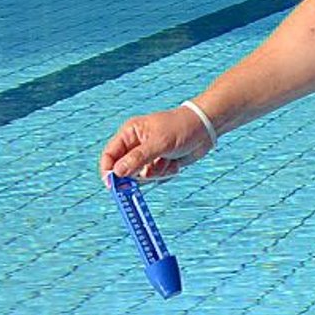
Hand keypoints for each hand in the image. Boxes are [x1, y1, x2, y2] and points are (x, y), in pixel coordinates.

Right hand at [99, 104, 214, 182]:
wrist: (206, 129)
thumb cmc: (182, 128)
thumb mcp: (159, 143)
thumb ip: (137, 158)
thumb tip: (116, 173)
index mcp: (130, 133)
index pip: (109, 154)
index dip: (108, 170)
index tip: (113, 186)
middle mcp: (136, 145)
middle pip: (124, 169)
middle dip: (138, 174)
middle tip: (151, 172)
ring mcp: (148, 156)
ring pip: (141, 176)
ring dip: (155, 174)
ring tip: (167, 161)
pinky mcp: (160, 164)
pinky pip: (155, 177)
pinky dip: (165, 173)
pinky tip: (175, 162)